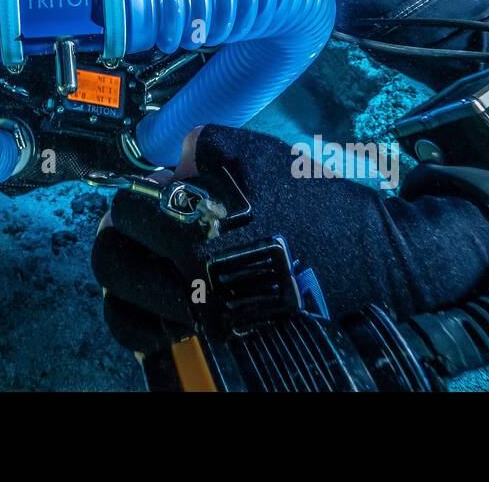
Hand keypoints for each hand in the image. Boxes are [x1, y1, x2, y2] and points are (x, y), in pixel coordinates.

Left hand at [91, 124, 488, 353]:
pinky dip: (138, 316)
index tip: (150, 191)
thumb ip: (200, 147)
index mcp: (201, 231)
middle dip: (118, 232)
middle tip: (137, 222)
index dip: (134, 192)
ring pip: (119, 304)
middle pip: (109, 258)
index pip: (126, 208)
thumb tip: (166, 169)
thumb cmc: (319, 207)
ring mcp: (203, 318)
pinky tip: (151, 296)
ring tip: (142, 258)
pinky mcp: (215, 340)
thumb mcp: (260, 154)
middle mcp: (194, 281)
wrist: (378, 266)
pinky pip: (147, 338)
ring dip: (123, 274)